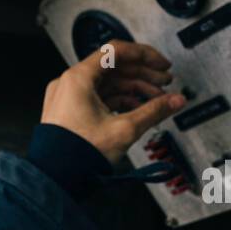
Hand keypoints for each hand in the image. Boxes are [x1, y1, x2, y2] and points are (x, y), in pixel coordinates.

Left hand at [41, 41, 186, 164]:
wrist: (55, 179)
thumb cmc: (76, 155)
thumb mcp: (123, 129)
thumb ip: (154, 111)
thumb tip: (174, 101)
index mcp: (78, 78)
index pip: (116, 51)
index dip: (145, 55)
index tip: (161, 64)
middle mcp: (69, 84)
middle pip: (113, 68)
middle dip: (142, 74)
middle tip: (164, 82)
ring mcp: (67, 98)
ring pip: (107, 84)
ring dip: (133, 89)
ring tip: (156, 100)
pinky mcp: (68, 113)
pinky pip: (98, 98)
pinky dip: (118, 101)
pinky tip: (137, 109)